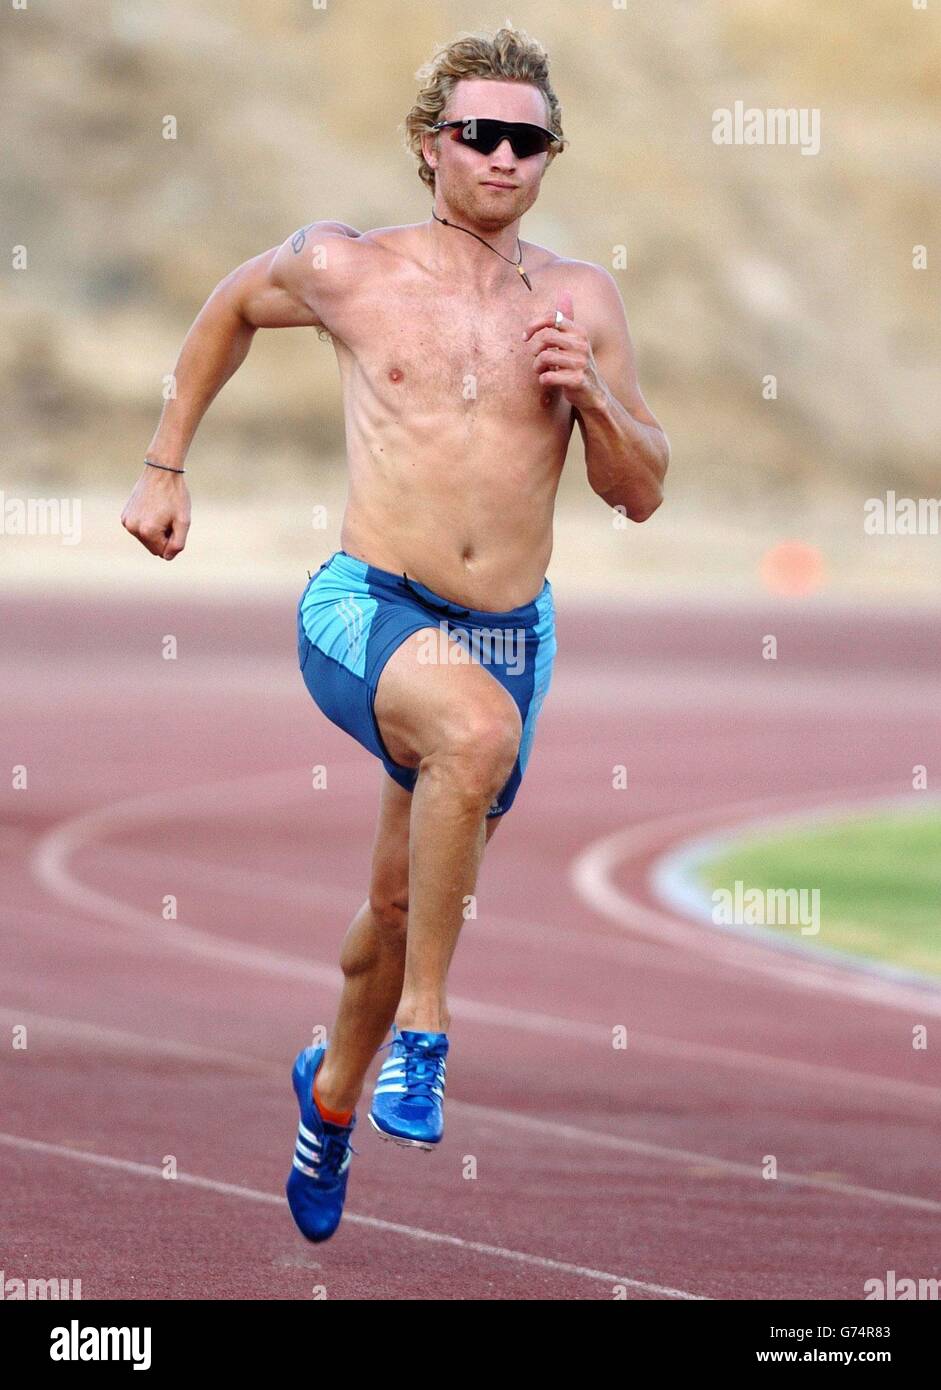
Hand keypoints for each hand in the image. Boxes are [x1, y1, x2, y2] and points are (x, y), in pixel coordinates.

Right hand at [121, 465, 190, 559]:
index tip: (174, 523)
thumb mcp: (183, 521)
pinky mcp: (124, 516)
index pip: (163, 552)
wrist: (161, 472)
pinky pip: (139, 530)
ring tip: (160, 512)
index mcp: (148, 532)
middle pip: (153, 548)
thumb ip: (178, 544)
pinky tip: (152, 509)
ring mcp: (126, 522)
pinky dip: (147, 524)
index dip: (173, 540)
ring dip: (155, 531)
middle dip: (163, 537)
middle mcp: (133, 529)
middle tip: (168, 517)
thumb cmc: (175, 496)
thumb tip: (167, 557)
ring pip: (145, 539)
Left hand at [522, 289, 604, 409]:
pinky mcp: (577, 380)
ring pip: (545, 357)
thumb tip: (564, 292)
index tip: (525, 337)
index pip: (551, 317)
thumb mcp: (573, 340)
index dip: (533, 325)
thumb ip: (566, 319)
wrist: (593, 393)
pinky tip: (547, 381)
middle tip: (536, 358)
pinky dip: (543, 380)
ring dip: (537, 366)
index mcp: (579, 331)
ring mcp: (581, 362)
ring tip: (541, 371)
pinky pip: (549, 376)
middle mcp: (582, 344)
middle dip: (535, 350)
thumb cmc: (577, 365)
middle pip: (546, 337)